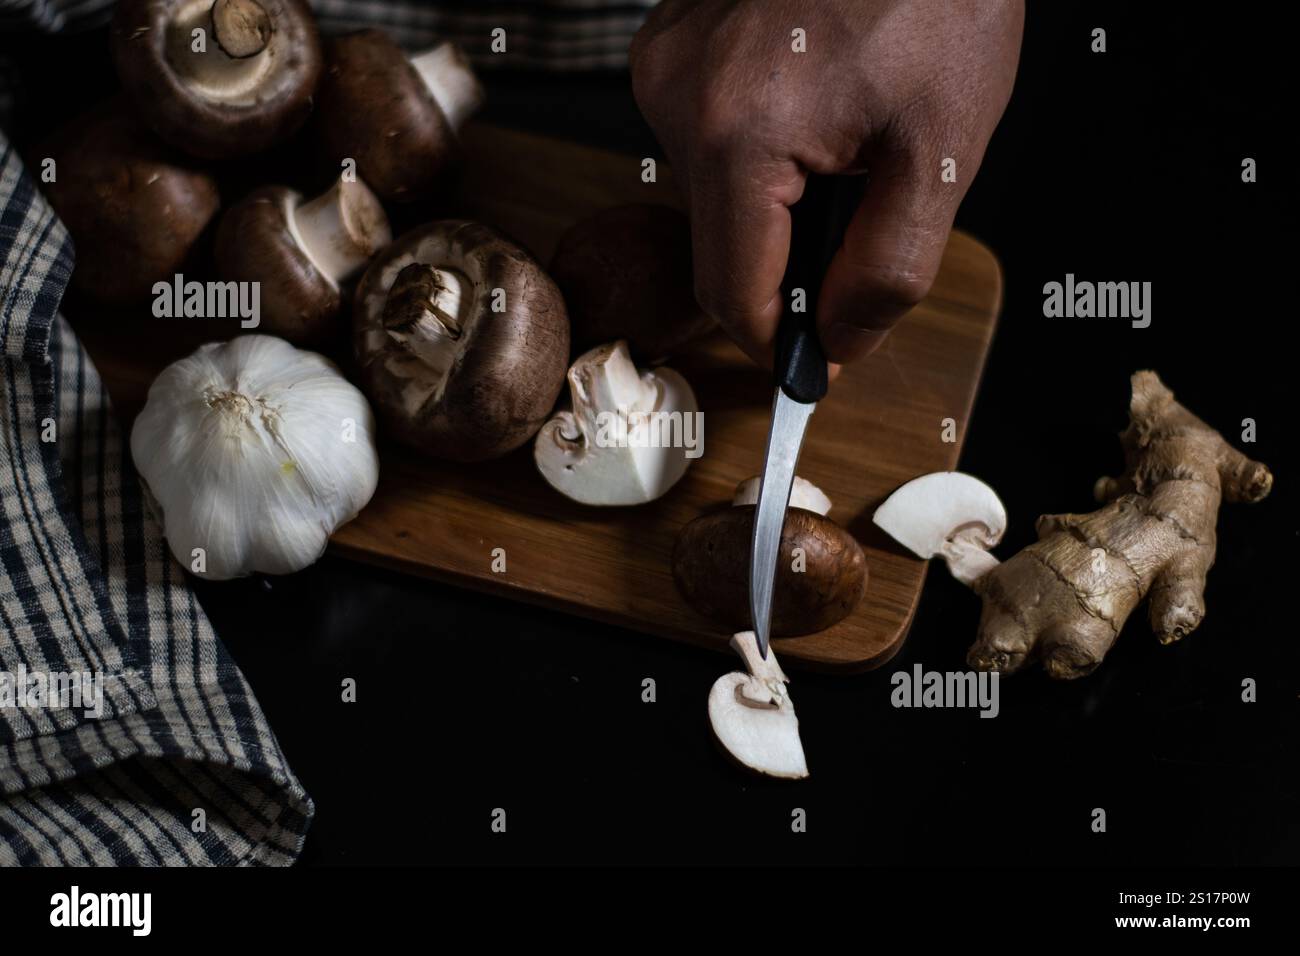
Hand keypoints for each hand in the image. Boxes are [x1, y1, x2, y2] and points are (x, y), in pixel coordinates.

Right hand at [630, 0, 1022, 366]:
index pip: (732, 291)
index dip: (776, 343)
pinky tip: (818, 104)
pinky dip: (762, 150)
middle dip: (791, 261)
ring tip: (852, 141)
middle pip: (723, 245)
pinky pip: (708, 136)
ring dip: (780, 201)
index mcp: (735, 135)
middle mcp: (676, 99)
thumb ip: (888, 270)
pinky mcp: (672, 42)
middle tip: (868, 219)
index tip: (814, 367)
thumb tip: (836, 342)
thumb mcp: (943, 149)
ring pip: (716, 193)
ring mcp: (667, 63)